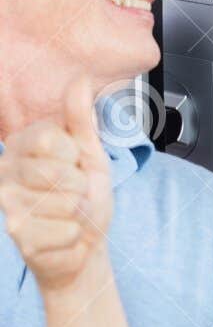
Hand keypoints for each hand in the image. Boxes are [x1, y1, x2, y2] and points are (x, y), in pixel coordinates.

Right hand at [0, 76, 111, 290]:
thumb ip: (81, 119)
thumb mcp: (89, 153)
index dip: (73, 155)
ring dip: (80, 213)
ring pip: (65, 203)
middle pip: (59, 173)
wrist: (83, 247)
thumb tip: (81, 80)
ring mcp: (9, 205)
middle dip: (81, 187)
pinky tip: (63, 235)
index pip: (48, 138)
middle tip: (75, 194)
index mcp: (20, 146)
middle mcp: (5, 172)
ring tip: (70, 215)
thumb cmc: (85, 198)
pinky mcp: (19, 236)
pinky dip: (76, 235)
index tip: (73, 164)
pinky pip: (67, 231)